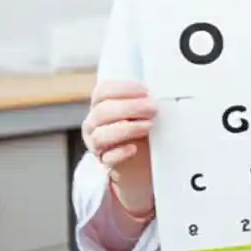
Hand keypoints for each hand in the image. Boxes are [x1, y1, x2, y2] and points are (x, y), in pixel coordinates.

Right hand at [81, 80, 156, 214]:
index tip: (145, 90)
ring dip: (128, 129)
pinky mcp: (105, 162)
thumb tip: (156, 94)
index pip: (102, 91)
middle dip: (130, 108)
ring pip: (102, 135)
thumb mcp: (139, 111)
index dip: (123, 88)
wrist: (141, 159)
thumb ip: (142, 100)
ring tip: (149, 126)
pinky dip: (120, 153)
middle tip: (153, 108)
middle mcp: (93, 123)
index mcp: (100, 105)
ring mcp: (96, 144)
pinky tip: (134, 148)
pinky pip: (108, 158)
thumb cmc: (140, 128)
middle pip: (102, 112)